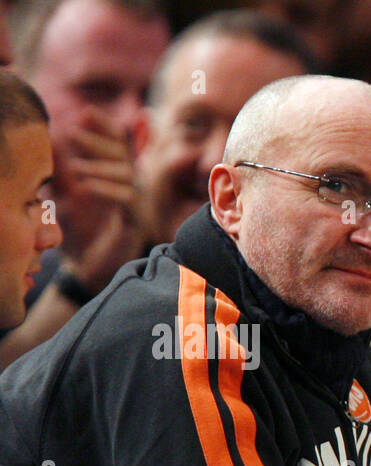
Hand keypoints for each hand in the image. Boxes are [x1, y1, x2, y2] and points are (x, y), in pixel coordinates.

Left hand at [58, 111, 145, 290]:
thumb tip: (56, 142)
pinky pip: (127, 199)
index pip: (118, 145)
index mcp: (120, 179)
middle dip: (99, 141)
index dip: (105, 127)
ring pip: (127, 175)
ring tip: (74, 167)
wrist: (92, 273)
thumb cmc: (80, 237)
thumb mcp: (68, 198)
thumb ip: (66, 174)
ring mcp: (139, 205)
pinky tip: (87, 187)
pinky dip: (107, 190)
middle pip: (123, 155)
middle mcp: (134, 188)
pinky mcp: (138, 223)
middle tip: (71, 131)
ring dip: (100, 167)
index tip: (86, 113)